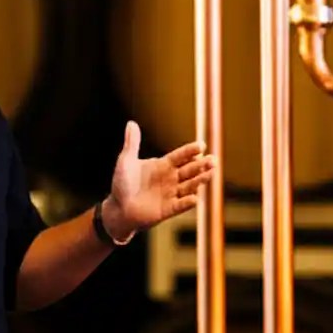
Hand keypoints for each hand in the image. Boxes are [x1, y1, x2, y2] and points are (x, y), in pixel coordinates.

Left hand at [105, 121, 214, 238]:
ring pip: (189, 186)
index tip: (201, 145)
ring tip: (211, 173)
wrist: (118, 208)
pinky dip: (187, 202)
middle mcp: (171, 178)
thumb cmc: (122, 183)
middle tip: (213, 160)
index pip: (180, 156)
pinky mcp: (168, 209)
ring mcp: (171, 194)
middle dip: (202, 165)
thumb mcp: (125, 161)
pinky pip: (180, 205)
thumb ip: (132, 143)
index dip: (190, 151)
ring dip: (200, 180)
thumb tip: (131, 123)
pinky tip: (195, 198)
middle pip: (190, 170)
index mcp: (163, 165)